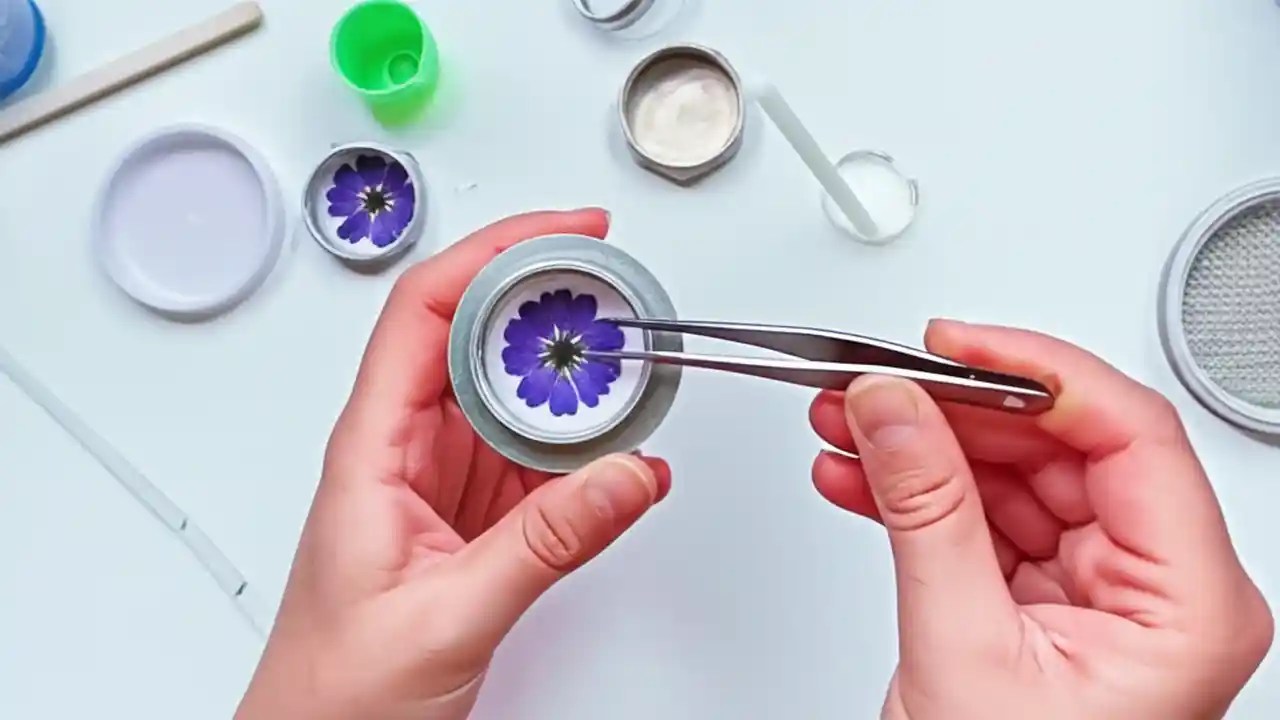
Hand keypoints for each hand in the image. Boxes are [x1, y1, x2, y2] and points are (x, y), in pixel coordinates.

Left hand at [235, 209, 671, 719]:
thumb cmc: (334, 692)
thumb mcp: (448, 614)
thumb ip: (547, 544)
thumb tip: (629, 472)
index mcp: (372, 447)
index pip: (425, 310)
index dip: (496, 254)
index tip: (567, 234)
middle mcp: (404, 449)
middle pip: (475, 336)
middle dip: (548, 305)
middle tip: (618, 296)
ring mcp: (440, 480)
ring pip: (510, 395)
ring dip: (570, 378)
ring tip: (631, 368)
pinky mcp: (471, 516)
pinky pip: (531, 454)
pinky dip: (578, 445)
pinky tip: (614, 446)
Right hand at [809, 320, 1271, 719]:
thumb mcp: (961, 646)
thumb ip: (924, 507)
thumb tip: (892, 404)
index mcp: (1188, 602)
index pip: (1129, 435)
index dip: (1036, 369)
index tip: (952, 344)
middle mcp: (1159, 590)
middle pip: (1061, 448)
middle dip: (953, 411)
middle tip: (876, 387)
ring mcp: (1101, 595)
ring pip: (1014, 477)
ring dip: (923, 451)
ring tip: (849, 426)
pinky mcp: (1046, 603)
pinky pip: (984, 520)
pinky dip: (917, 498)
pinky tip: (860, 478)